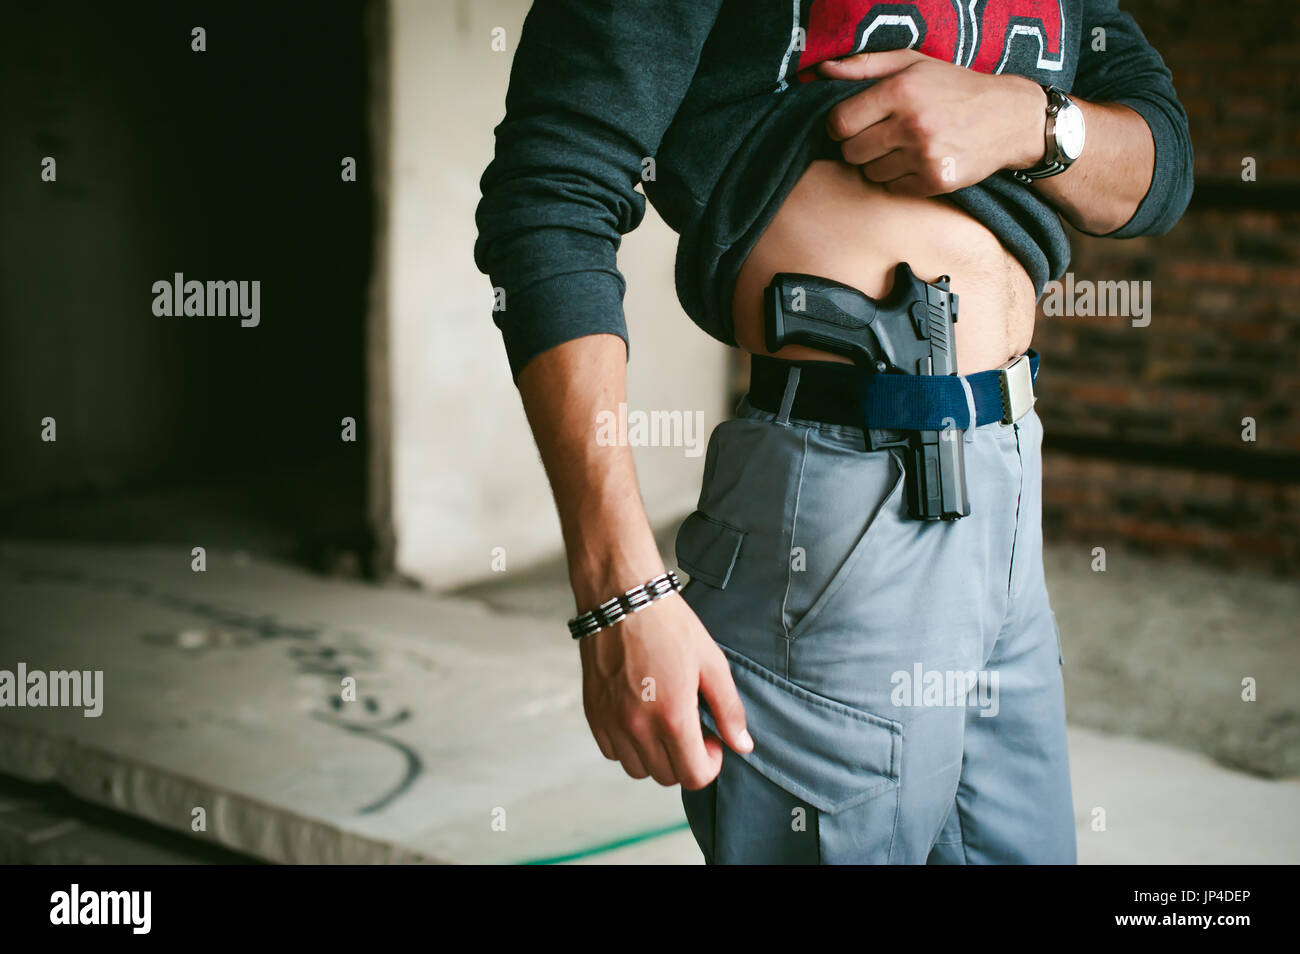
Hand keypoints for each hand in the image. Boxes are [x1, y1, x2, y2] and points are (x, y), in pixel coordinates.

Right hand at [579, 591, 752, 789]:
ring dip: (656, 756)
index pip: (694, 777)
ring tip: (664, 724)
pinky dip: (628, 746)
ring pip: (638, 769)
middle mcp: (638, 727)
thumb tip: (743, 746)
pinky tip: (640, 718)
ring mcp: (612, 723)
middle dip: (685, 760)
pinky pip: (613, 752)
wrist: (622, 601)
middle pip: (667, 776)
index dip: (710, 765)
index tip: (711, 740)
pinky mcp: (594, 714)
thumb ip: (729, 710)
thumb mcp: (711, 663)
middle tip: (690, 728)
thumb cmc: (669, 627)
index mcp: (673, 717)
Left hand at [818, 48, 1045, 195]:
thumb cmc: (954, 87)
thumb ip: (865, 65)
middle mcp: (912, 123)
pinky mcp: (935, 181)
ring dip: (878, 163)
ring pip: (869, 173)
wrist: (1009, 118)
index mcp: (901, 90)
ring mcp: (924, 155)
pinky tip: (916, 162)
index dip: (840, 127)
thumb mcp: (913, 63)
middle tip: (880, 136)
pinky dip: (898, 179)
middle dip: (858, 145)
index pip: (840, 123)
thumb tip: (823, 70)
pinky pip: (892, 188)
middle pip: (850, 152)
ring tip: (902, 147)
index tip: (853, 124)